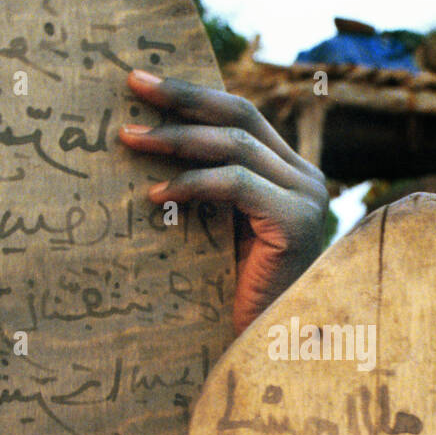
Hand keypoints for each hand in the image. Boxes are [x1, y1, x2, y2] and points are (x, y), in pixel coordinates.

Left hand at [119, 70, 329, 333]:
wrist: (263, 353)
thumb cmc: (228, 299)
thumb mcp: (212, 230)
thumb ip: (202, 191)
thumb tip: (144, 140)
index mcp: (288, 174)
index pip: (241, 116)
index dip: (191, 94)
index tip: (140, 80)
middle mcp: (306, 178)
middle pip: (241, 114)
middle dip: (182, 98)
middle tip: (131, 85)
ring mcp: (307, 198)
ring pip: (235, 145)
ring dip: (175, 139)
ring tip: (128, 140)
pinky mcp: (297, 222)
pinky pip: (236, 184)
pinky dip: (191, 184)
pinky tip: (153, 195)